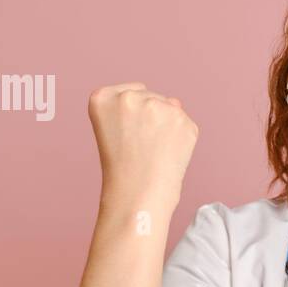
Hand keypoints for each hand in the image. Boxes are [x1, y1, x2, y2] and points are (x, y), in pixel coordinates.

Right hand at [87, 82, 198, 212]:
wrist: (139, 193)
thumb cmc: (123, 168)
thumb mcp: (112, 130)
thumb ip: (137, 106)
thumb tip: (175, 102)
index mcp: (102, 98)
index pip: (127, 93)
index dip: (132, 117)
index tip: (127, 135)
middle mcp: (128, 97)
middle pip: (150, 97)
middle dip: (150, 119)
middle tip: (142, 147)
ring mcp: (157, 106)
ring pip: (169, 108)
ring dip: (167, 126)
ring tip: (155, 151)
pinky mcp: (181, 119)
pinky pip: (185, 123)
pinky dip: (182, 137)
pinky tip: (170, 153)